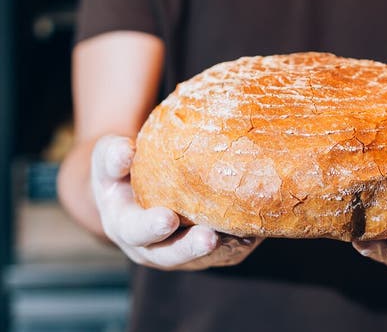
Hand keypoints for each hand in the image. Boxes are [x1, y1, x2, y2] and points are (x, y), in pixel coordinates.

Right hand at [91, 134, 262, 269]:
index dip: (151, 227)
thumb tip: (125, 151)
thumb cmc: (119, 169)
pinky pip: (221, 255)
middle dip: (191, 248)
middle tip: (210, 237)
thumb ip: (112, 155)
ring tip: (242, 237)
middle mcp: (149, 247)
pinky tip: (255, 232)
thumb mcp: (108, 159)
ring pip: (200, 260)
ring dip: (221, 250)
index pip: (136, 231)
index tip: (169, 218)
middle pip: (171, 255)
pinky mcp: (198, 251)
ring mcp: (175, 252)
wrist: (131, 186)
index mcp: (123, 225)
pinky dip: (237, 247)